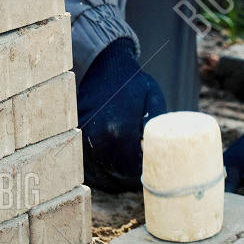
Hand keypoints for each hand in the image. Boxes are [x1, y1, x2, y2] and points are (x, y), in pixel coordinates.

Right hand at [77, 38, 166, 192]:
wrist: (104, 64)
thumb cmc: (133, 82)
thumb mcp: (154, 101)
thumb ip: (158, 130)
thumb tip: (165, 155)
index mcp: (118, 130)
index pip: (132, 169)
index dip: (144, 175)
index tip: (154, 174)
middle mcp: (97, 137)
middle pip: (114, 176)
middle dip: (129, 180)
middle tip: (143, 176)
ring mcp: (83, 138)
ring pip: (99, 173)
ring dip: (114, 178)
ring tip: (129, 173)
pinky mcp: (77, 136)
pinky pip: (88, 164)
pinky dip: (101, 170)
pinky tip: (113, 167)